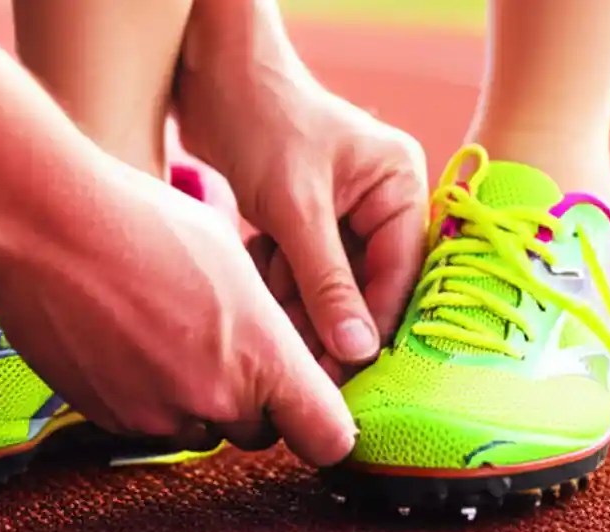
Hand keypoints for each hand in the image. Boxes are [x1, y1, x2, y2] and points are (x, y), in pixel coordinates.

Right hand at [0, 161, 356, 465]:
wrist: (44, 227)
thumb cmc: (143, 224)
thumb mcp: (231, 258)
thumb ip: (265, 322)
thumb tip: (277, 346)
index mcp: (262, 357)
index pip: (328, 437)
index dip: (328, 429)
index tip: (316, 410)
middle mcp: (215, 400)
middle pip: (260, 433)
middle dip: (254, 403)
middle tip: (226, 347)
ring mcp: (158, 416)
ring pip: (202, 431)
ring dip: (198, 402)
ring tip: (168, 336)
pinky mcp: (109, 421)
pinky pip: (150, 424)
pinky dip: (149, 397)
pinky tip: (129, 342)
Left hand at [176, 58, 427, 379]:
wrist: (209, 76)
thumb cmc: (260, 120)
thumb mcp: (296, 208)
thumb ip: (327, 282)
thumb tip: (358, 350)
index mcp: (400, 186)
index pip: (400, 274)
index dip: (374, 328)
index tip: (350, 376)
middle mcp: (381, 201)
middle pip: (366, 287)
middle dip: (327, 319)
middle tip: (303, 368)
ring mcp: (345, 213)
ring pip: (329, 287)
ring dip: (295, 302)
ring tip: (264, 308)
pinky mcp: (308, 222)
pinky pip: (301, 272)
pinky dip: (277, 280)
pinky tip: (255, 266)